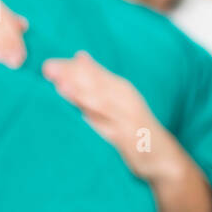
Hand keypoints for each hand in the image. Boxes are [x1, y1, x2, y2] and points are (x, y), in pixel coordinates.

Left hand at [44, 50, 211, 211]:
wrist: (163, 156)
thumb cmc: (134, 125)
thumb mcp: (118, 97)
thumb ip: (99, 78)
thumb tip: (80, 55)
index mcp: (121, 88)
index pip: (94, 73)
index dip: (72, 67)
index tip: (49, 63)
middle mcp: (125, 99)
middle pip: (96, 84)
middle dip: (73, 76)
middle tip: (48, 68)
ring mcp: (127, 118)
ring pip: (102, 103)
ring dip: (82, 94)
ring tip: (60, 86)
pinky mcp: (129, 138)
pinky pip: (111, 128)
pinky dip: (96, 121)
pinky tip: (81, 117)